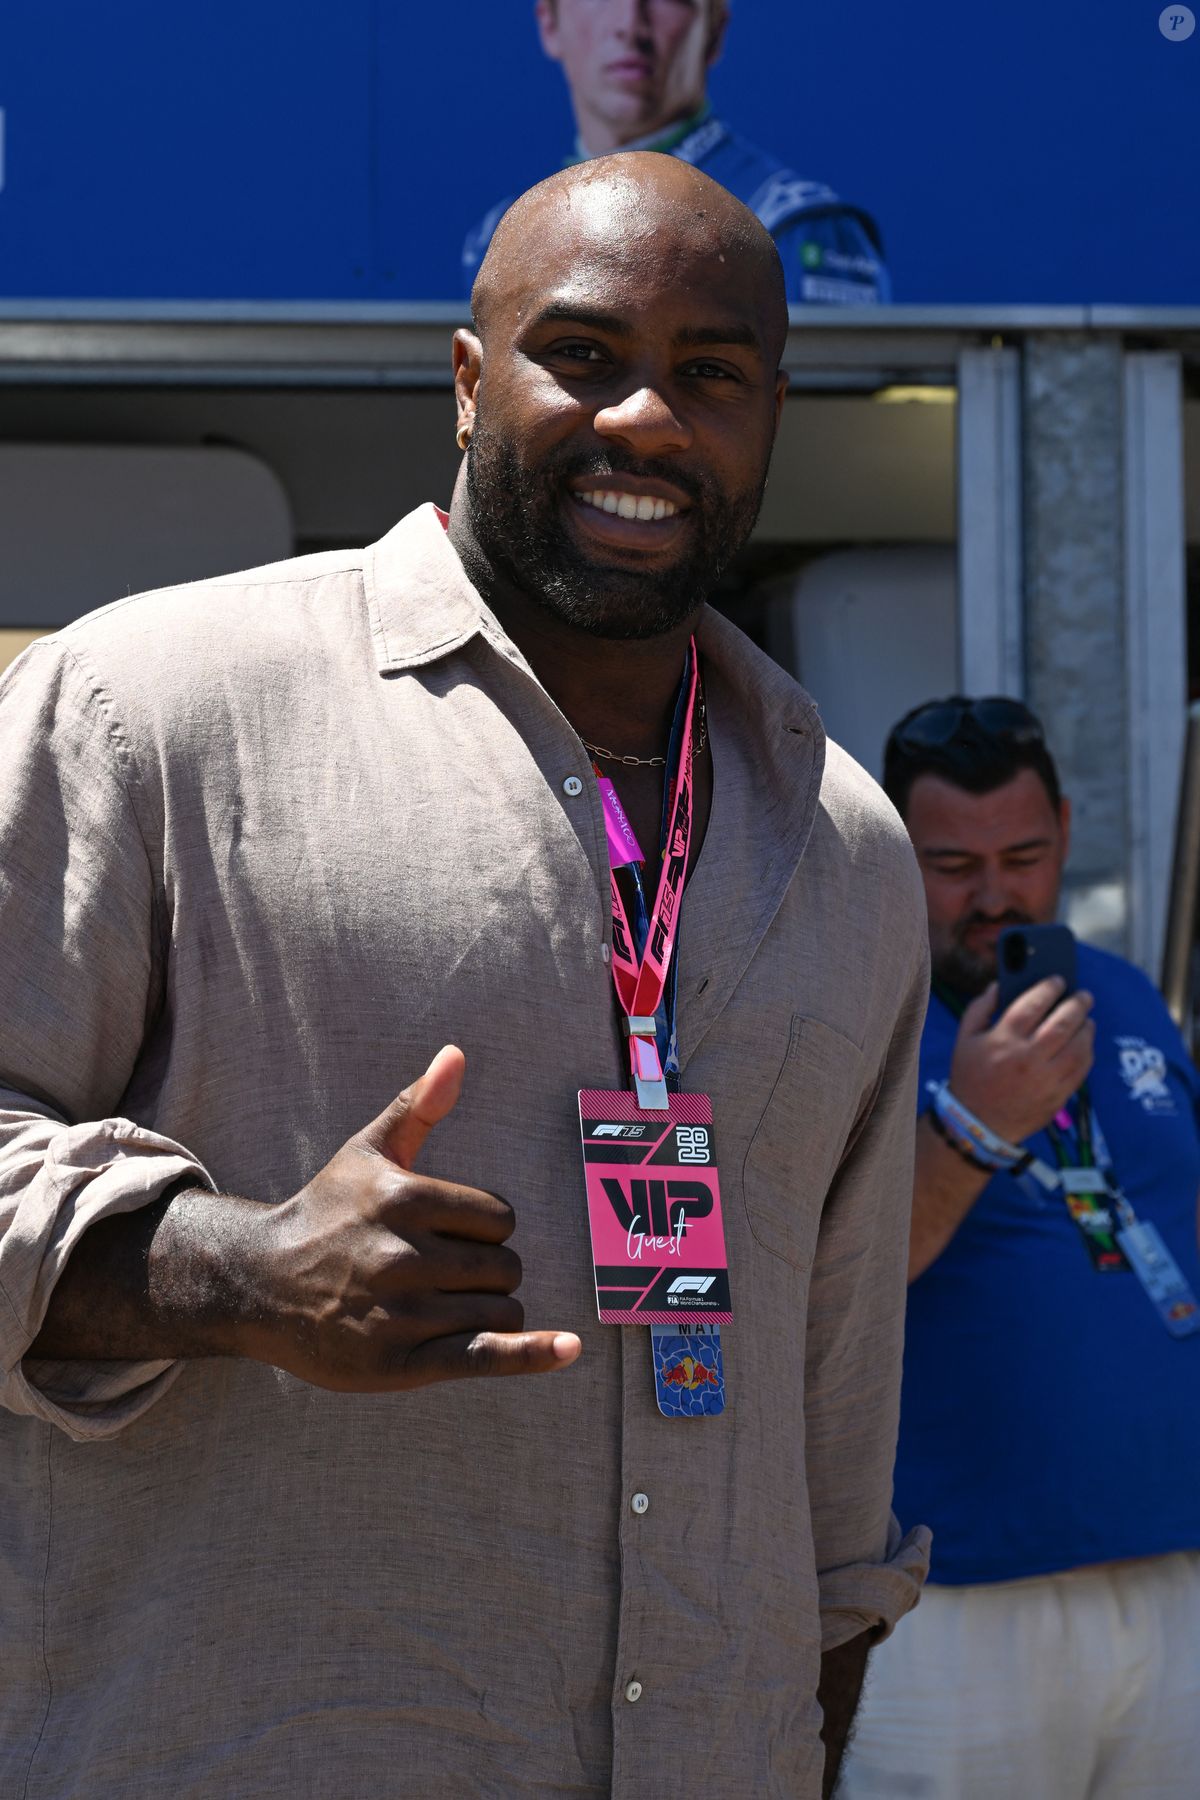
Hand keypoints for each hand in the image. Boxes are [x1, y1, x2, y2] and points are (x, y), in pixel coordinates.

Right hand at [239, 1046, 581, 1391]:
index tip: (447, 1233)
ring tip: (435, 1305)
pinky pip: (485, 1356)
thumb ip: (419, 1106)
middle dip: (486, 1271)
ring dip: (485, 1311)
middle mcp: (402, 1256)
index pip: (502, 1218)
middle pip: (505, 1268)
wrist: (259, 1285)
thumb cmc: (326, 1212)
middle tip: (437, 1273)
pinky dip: (532, 1354)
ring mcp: (400, 1315)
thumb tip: (456, 1054)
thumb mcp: (367, 1151)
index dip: (485, 1228)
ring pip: (500, 1312)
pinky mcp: (398, 1365)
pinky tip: (569, 1348)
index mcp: (403, 1199)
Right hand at [948, 978, 1094, 1144]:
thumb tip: (1001, 985)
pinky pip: (1082, 1069)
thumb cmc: (971, 1076)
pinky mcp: (1058, 1095)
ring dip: (1086, 1027)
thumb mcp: (964, 1039)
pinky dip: (1087, 1052)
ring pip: (1078, 1046)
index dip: (1049, 988)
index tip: (1058, 980)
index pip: (1033, 1004)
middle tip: (1084, 996)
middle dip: (1077, 1004)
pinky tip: (1084, 1043)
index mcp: (1003, 1040)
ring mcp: (1046, 1079)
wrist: (978, 1124)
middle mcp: (1027, 1058)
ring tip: (1087, 1019)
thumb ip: (980, 1007)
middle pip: (1063, 1023)